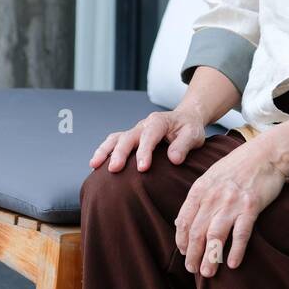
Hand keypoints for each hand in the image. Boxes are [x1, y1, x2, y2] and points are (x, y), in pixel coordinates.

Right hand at [88, 108, 207, 172]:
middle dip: (120, 153)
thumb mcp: (193, 135)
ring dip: (105, 151)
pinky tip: (95, 164)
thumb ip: (184, 145)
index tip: (142, 168)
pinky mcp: (130, 137)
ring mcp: (135, 131)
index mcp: (159, 122)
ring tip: (95, 165)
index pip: (149, 136)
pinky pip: (114, 142)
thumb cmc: (189, 128)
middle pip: (128, 137)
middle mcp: (143, 125)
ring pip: (116, 138)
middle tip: (114, 169)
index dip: (144, 151)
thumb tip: (174, 159)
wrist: (185, 119)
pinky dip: (104, 151)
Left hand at [175, 139, 288, 276]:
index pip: (184, 220)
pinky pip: (241, 233)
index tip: (184, 253)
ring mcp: (232, 202)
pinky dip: (236, 250)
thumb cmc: (237, 167)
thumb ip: (197, 199)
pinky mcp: (251, 206)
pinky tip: (232, 263)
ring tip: (207, 272)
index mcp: (200, 189)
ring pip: (215, 236)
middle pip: (197, 231)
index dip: (182, 240)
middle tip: (192, 269)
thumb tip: (181, 222)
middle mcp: (213, 196)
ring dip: (210, 257)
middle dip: (193, 254)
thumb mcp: (210, 177)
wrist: (265, 154)